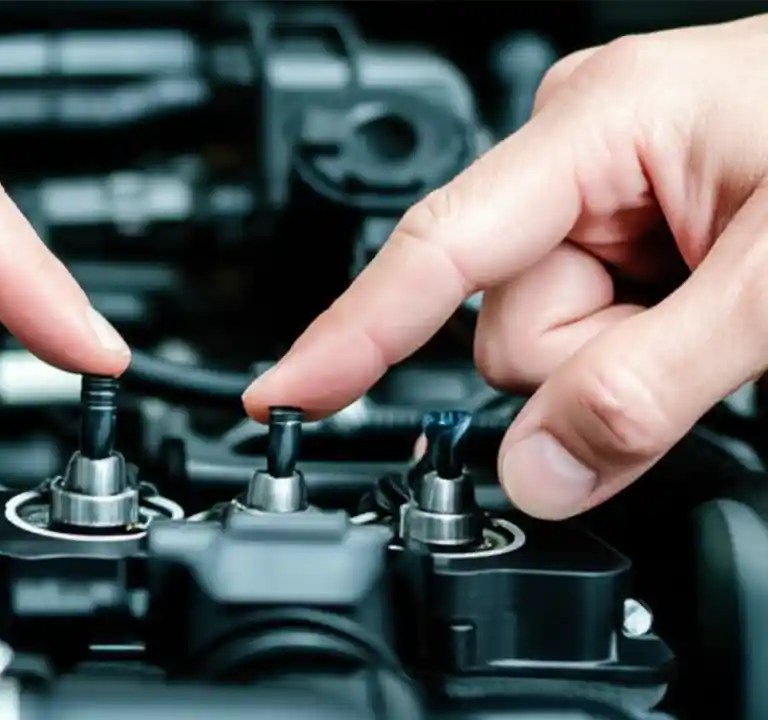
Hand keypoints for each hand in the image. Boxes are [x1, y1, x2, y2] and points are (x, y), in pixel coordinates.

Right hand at [244, 16, 767, 518]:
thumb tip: (540, 469)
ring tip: (724, 318)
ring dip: (625, 361)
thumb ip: (652, 382)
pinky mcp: (633, 231)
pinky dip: (640, 350)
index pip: (438, 248)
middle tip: (699, 342)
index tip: (283, 393)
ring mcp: (606, 194)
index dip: (352, 333)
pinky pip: (590, 330)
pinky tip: (706, 314)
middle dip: (587, 362)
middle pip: (506, 320)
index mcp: (597, 124)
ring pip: (547, 342)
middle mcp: (583, 153)